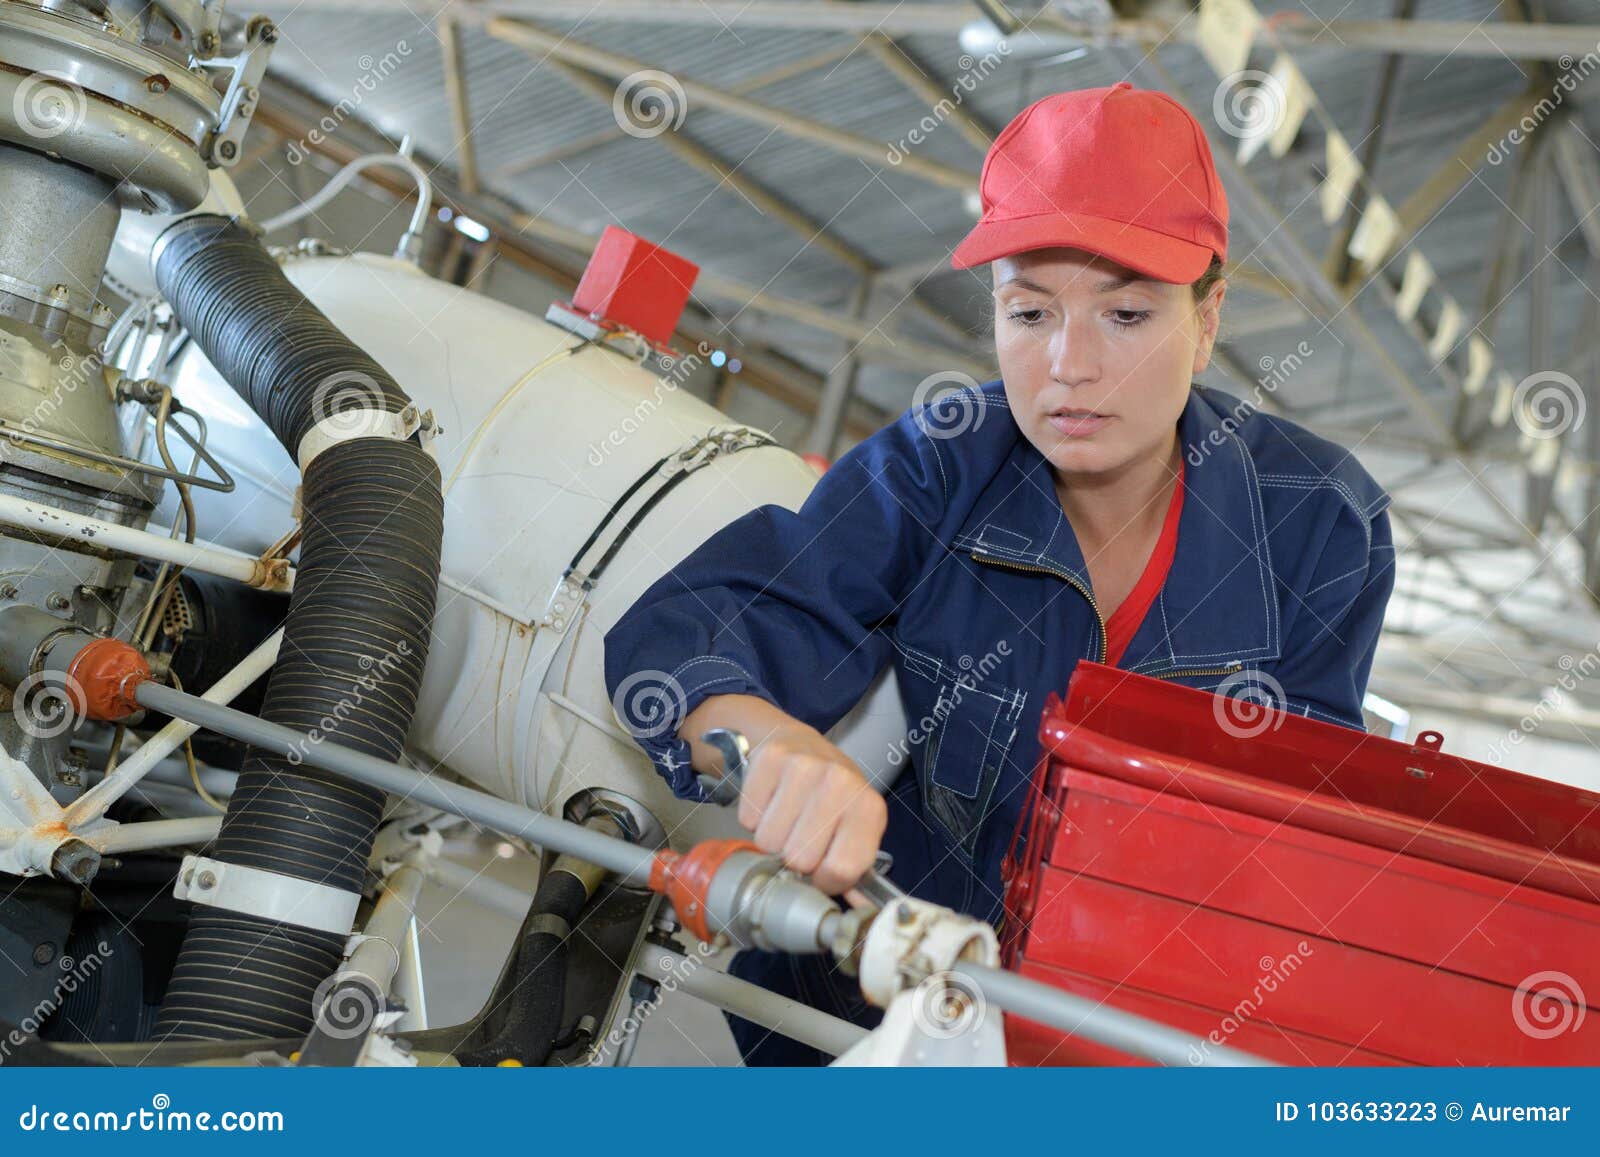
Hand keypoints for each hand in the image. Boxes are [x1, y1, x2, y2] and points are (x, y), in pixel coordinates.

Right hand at [735, 722, 886, 894]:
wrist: (801, 745)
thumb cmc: (830, 795)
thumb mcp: (854, 829)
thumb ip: (856, 871)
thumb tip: (863, 909)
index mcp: (868, 808)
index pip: (841, 870)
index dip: (824, 880)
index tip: (820, 869)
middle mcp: (841, 782)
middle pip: (800, 859)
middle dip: (794, 858)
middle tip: (800, 837)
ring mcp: (806, 766)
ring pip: (769, 841)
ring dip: (772, 839)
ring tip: (786, 818)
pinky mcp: (772, 758)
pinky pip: (748, 817)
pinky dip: (754, 818)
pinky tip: (771, 802)